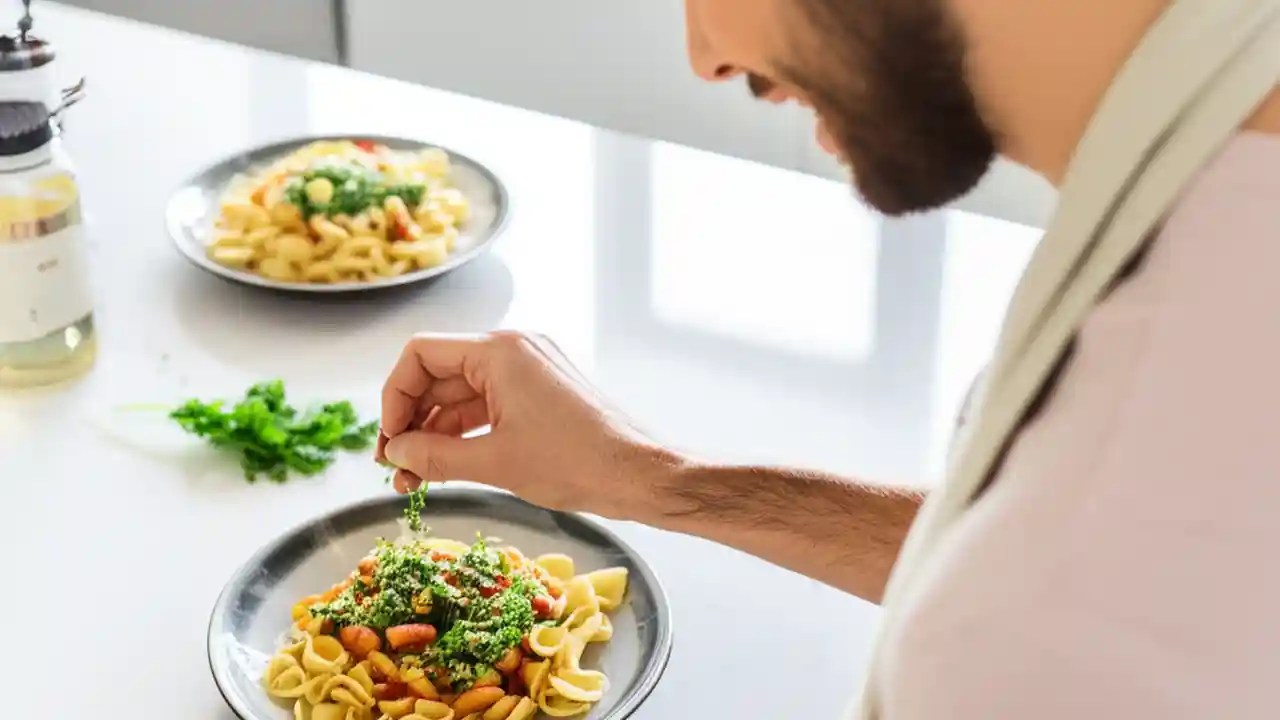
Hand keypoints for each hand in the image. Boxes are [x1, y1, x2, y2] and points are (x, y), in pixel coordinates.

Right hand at [377, 331, 680, 517]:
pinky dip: (462, 434)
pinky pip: (486, 406)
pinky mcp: (539, 394)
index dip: (394, 396)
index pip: (421, 354)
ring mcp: (529, 371)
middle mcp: (513, 350)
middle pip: (438, 374)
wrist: (640, 475)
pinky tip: (442, 468)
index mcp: (501, 351)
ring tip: (411, 480)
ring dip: (433, 434)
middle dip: (410, 421)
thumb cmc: (577, 463)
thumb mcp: (495, 463)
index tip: (389, 441)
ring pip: (460, 395)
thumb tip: (395, 453)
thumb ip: (435, 455)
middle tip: (393, 467)